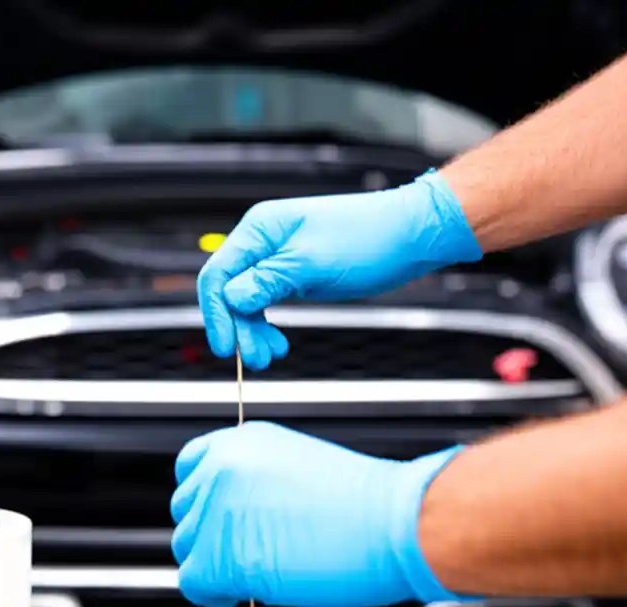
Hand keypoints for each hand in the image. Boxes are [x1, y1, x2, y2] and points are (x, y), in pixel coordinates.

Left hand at [171, 421, 470, 606]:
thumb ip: (256, 482)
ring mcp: (217, 511)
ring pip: (188, 548)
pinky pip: (194, 583)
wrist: (395, 523)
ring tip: (259, 571)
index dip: (204, 500)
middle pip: (186, 511)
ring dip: (216, 564)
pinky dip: (214, 594)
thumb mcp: (298, 468)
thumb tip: (234, 517)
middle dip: (212, 535)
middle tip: (251, 552)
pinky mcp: (221, 556)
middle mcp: (221, 468)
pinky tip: (242, 593)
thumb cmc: (367, 505)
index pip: (190, 467)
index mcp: (241, 441)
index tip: (222, 519)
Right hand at [198, 171, 480, 368]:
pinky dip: (268, 324)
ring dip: (254, 331)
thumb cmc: (369, 238)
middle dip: (239, 327)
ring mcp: (277, 258)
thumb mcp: (314, 264)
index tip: (225, 346)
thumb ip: (267, 281)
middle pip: (230, 291)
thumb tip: (232, 298)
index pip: (218, 273)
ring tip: (269, 356)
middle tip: (255, 358)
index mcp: (260, 229)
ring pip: (247, 301)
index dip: (216, 313)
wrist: (410, 234)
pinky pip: (266, 302)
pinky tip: (278, 342)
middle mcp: (263, 241)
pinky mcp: (293, 273)